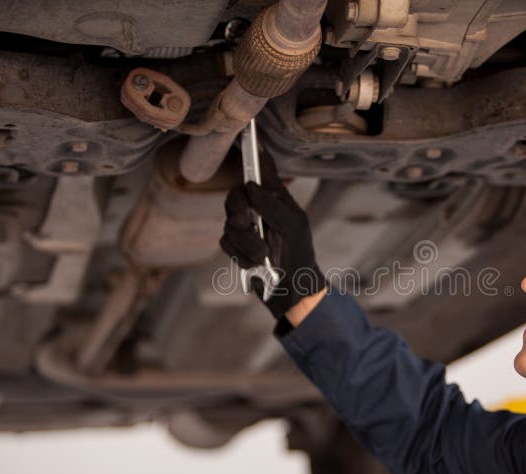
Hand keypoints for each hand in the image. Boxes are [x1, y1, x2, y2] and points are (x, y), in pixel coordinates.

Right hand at [220, 155, 324, 318]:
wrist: (291, 290)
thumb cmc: (298, 254)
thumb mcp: (293, 227)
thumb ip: (273, 205)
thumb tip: (251, 186)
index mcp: (275, 198)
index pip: (263, 169)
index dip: (254, 150)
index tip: (248, 132)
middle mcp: (258, 208)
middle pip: (235, 197)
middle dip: (240, 214)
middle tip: (249, 225)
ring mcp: (245, 227)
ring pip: (229, 224)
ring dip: (246, 243)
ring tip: (264, 257)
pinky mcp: (237, 245)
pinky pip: (226, 243)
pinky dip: (241, 255)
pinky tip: (256, 264)